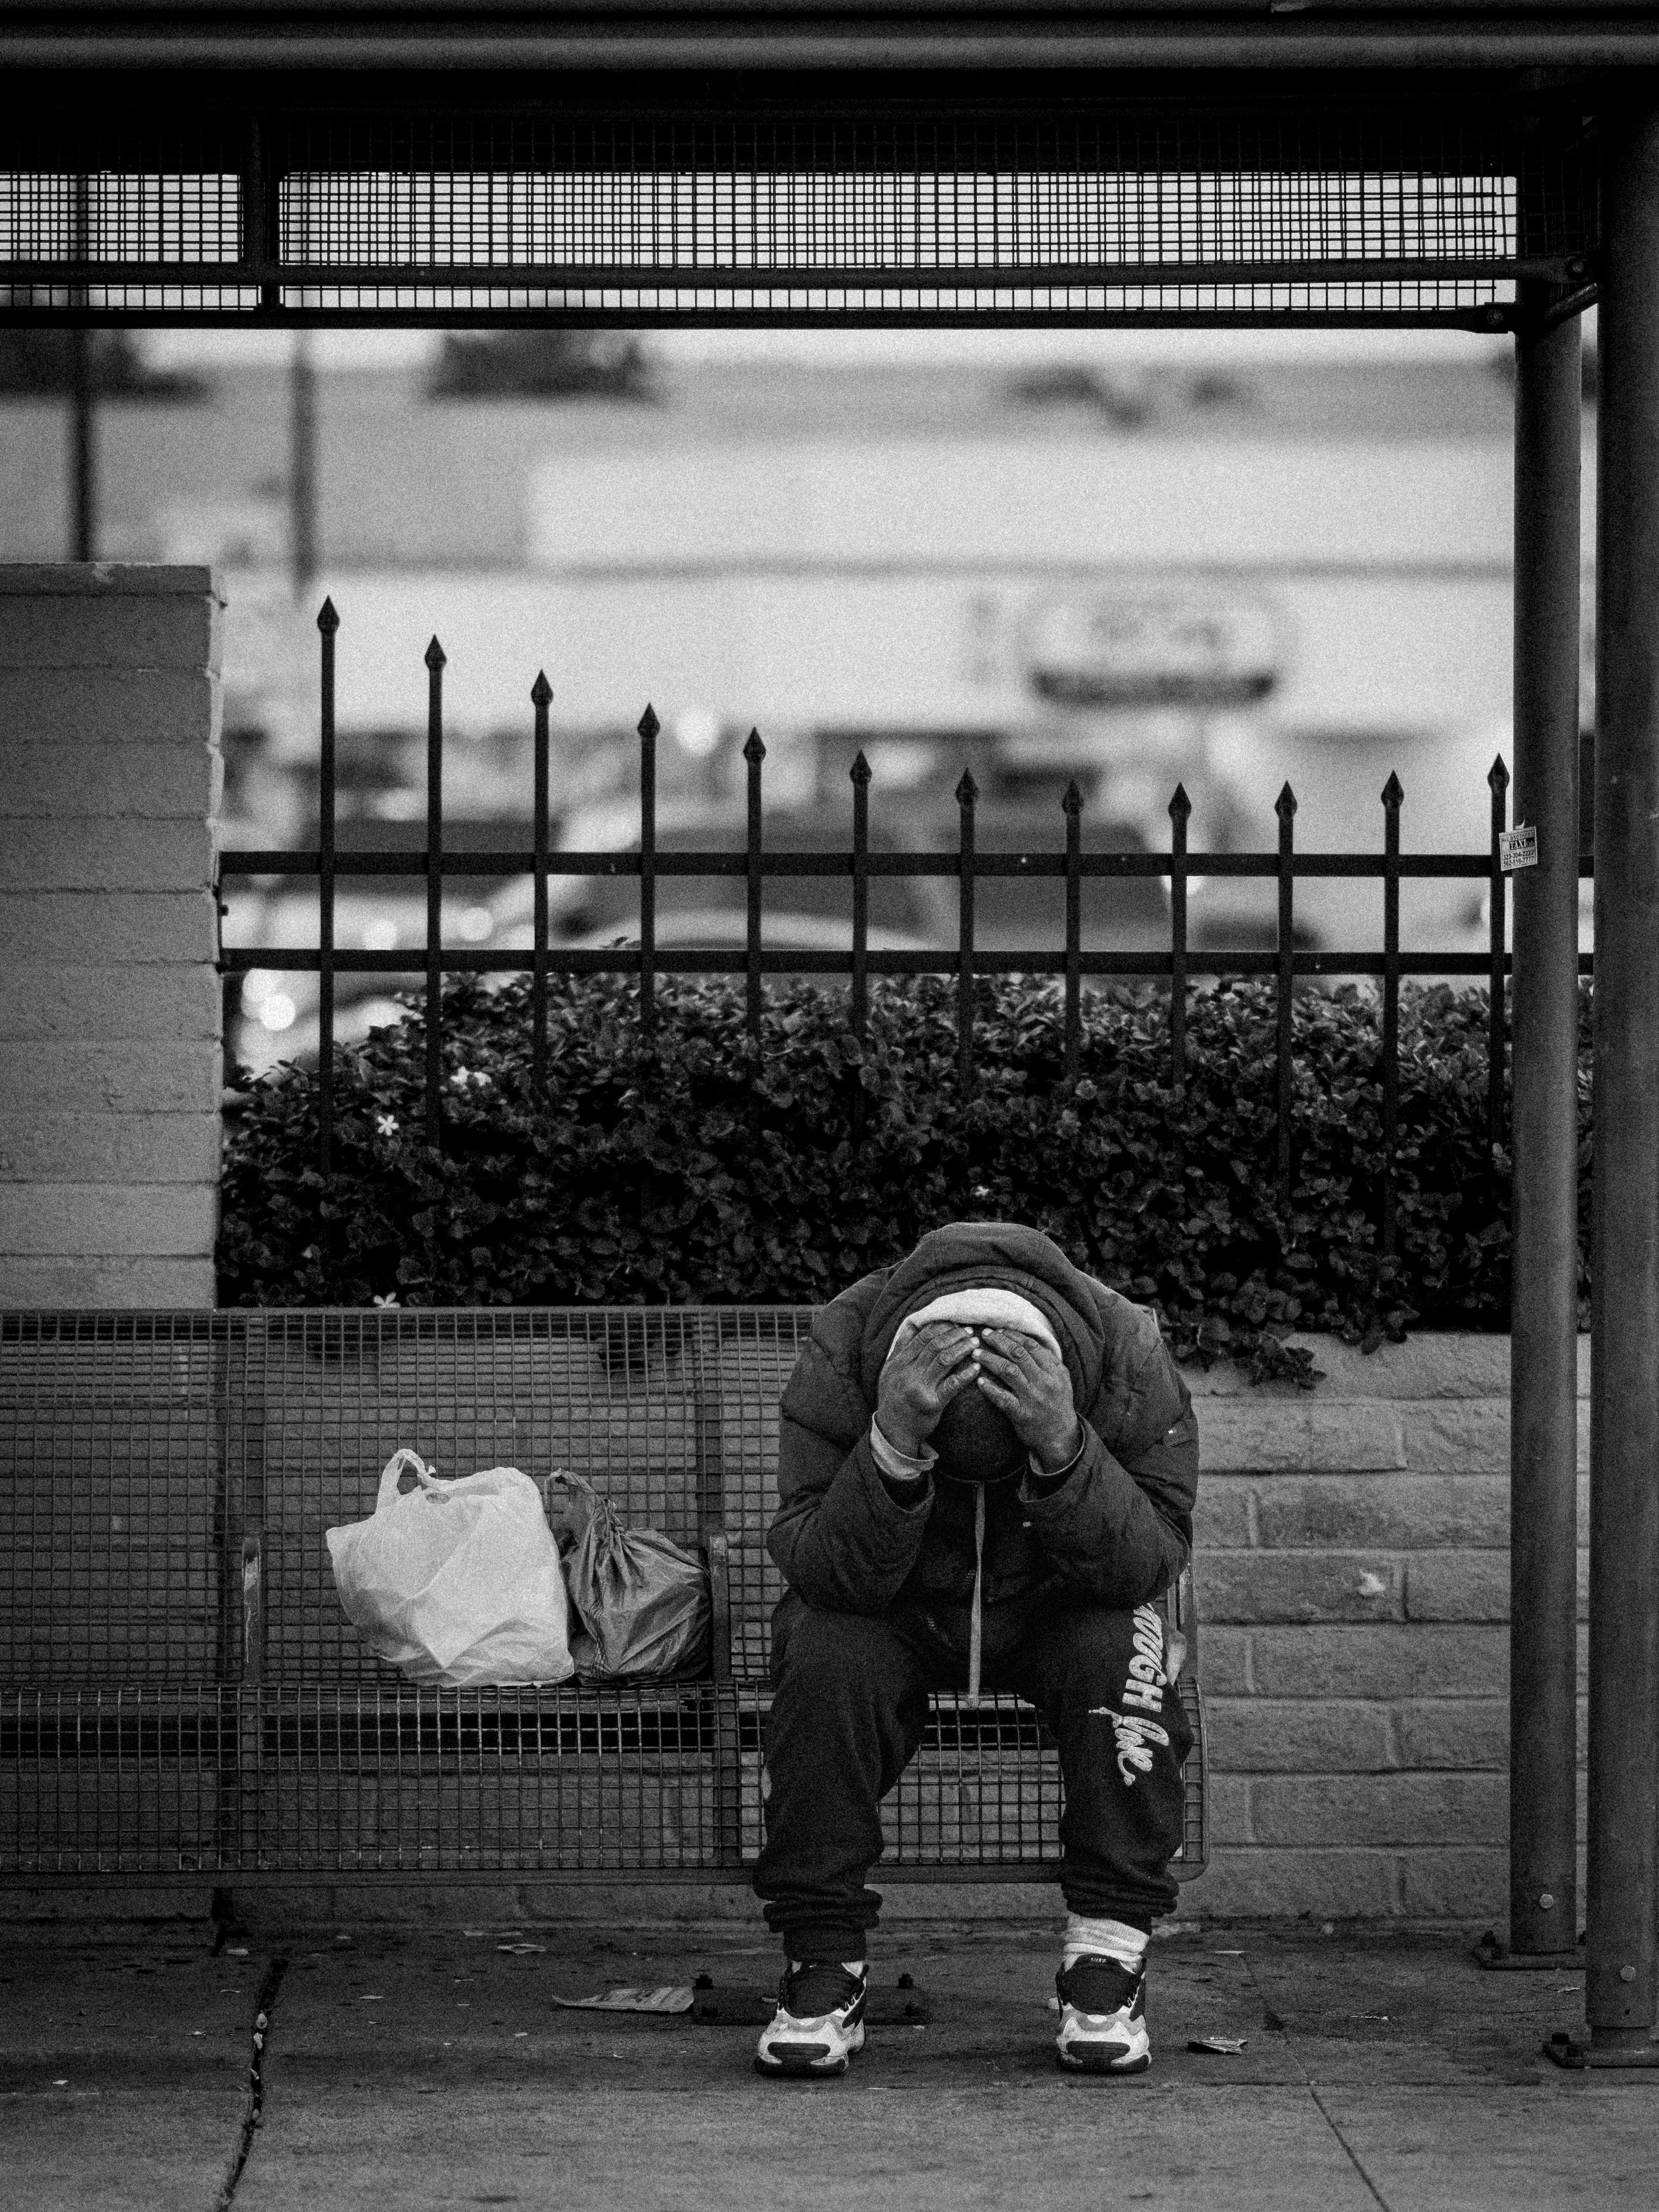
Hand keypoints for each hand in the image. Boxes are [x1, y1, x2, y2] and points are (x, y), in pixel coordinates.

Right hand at [876, 1322, 980, 1457]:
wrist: (892, 1431)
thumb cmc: (892, 1399)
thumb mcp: (889, 1371)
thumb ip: (900, 1348)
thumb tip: (913, 1325)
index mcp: (898, 1363)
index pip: (922, 1337)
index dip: (941, 1327)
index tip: (955, 1323)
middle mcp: (908, 1373)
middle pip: (935, 1345)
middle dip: (955, 1335)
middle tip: (970, 1331)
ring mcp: (920, 1388)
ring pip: (944, 1360)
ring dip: (962, 1349)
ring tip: (975, 1343)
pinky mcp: (932, 1404)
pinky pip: (952, 1385)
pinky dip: (966, 1374)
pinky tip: (976, 1367)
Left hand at [973, 1329, 1080, 1470]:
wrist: (1061, 1436)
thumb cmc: (1058, 1404)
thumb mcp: (1062, 1380)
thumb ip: (1049, 1361)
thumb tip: (1028, 1341)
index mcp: (1055, 1371)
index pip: (1031, 1345)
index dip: (1013, 1335)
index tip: (998, 1330)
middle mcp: (1045, 1382)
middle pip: (1018, 1354)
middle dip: (998, 1341)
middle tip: (983, 1335)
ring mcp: (1033, 1398)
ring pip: (1009, 1371)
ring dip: (990, 1359)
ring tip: (976, 1353)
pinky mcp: (1022, 1414)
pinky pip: (1003, 1399)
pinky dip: (991, 1389)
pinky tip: (979, 1381)